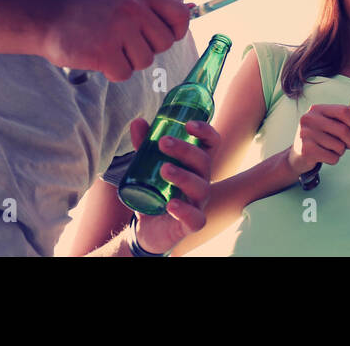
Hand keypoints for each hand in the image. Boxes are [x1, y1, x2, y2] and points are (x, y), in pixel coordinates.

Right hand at [39, 0, 190, 81]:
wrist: (52, 20)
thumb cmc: (96, 15)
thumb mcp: (128, 0)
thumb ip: (155, 9)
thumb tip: (190, 11)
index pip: (181, 16)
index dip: (175, 32)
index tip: (156, 35)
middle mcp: (134, 9)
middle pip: (164, 44)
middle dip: (147, 49)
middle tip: (124, 42)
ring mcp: (119, 30)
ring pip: (145, 61)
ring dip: (128, 61)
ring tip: (110, 47)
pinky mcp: (103, 51)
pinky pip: (124, 74)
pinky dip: (113, 72)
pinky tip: (100, 58)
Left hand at [128, 118, 219, 254]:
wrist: (148, 228)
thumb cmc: (156, 191)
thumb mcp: (148, 167)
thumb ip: (144, 145)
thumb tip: (138, 121)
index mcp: (195, 164)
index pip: (211, 144)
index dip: (205, 132)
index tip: (188, 123)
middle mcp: (202, 180)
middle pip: (204, 161)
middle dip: (185, 149)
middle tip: (163, 142)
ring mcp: (198, 202)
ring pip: (200, 187)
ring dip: (184, 176)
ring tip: (164, 169)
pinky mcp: (191, 224)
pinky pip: (195, 218)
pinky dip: (185, 211)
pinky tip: (171, 205)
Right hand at [286, 103, 349, 174]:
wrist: (297, 156)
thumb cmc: (317, 138)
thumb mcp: (328, 123)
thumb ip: (343, 116)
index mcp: (316, 109)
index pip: (343, 110)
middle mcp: (309, 119)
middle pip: (344, 130)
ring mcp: (306, 134)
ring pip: (339, 146)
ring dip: (341, 151)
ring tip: (332, 150)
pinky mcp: (306, 150)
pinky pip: (332, 157)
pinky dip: (333, 159)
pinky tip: (325, 156)